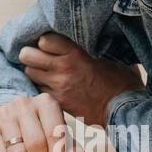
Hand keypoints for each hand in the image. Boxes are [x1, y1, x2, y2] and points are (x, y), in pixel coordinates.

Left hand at [19, 32, 142, 126]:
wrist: (124, 111)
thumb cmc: (121, 84)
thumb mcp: (108, 59)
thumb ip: (91, 51)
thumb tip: (92, 41)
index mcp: (75, 55)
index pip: (44, 40)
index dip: (45, 42)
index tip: (50, 45)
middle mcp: (62, 69)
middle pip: (27, 56)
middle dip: (31, 56)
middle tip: (39, 58)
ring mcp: (57, 87)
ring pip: (29, 73)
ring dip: (34, 72)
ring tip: (44, 74)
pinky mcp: (57, 102)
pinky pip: (37, 91)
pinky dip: (40, 88)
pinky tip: (49, 88)